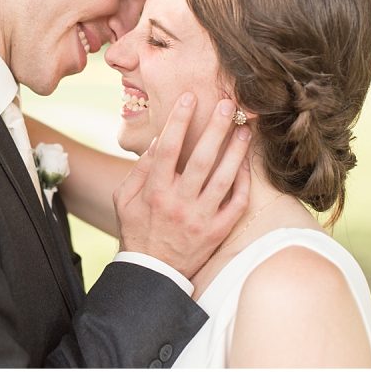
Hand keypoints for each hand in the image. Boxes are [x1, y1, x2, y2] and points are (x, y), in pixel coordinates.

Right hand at [113, 93, 250, 278]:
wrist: (153, 273)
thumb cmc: (136, 230)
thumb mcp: (124, 199)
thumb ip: (139, 170)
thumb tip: (159, 142)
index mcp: (154, 192)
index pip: (169, 148)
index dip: (179, 120)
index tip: (190, 98)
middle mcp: (179, 203)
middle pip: (201, 158)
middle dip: (216, 128)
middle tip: (228, 105)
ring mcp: (201, 218)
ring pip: (224, 178)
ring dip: (236, 151)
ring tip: (245, 129)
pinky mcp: (217, 232)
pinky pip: (236, 203)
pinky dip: (244, 182)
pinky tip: (247, 163)